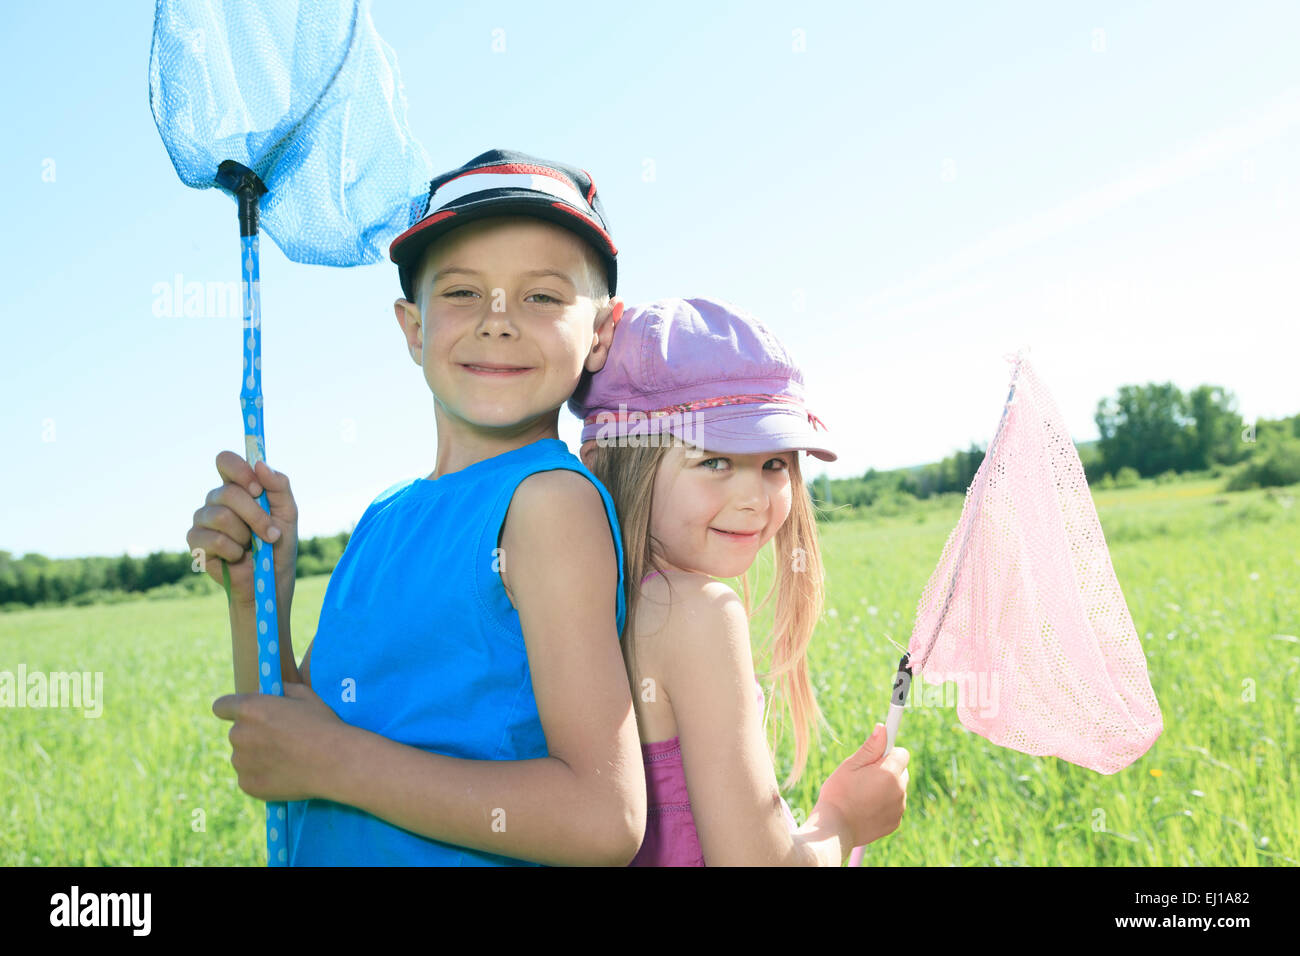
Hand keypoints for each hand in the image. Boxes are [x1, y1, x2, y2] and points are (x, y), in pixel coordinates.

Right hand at [187, 452, 297, 610]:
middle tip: (270, 533)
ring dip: (245, 535)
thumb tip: (260, 464)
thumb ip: (279, 487)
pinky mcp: (195, 542)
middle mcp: (216, 500)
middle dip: (255, 515)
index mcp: (238, 487)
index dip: (239, 471)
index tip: (257, 489)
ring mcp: (202, 520)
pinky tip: (238, 557)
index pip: (225, 461)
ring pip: (220, 515)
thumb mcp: (288, 514)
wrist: (269, 583)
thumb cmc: (278, 546)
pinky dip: (233, 550)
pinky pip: (212, 539)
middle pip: (227, 492)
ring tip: (252, 546)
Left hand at [212, 681, 343, 802]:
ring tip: (286, 759)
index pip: (221, 706)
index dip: (231, 710)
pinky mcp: (247, 785)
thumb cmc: (322, 725)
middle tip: (279, 740)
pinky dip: (262, 776)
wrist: (335, 762)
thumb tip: (277, 690)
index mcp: (249, 708)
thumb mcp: (306, 695)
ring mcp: (241, 762)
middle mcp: (238, 734)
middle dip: (252, 734)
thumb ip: (283, 690)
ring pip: (242, 757)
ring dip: (256, 756)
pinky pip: (249, 778)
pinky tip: (285, 774)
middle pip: (237, 733)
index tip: (243, 714)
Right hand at [814, 723, 909, 850]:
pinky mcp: (895, 823)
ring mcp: (898, 809)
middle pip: (901, 771)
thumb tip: (883, 728)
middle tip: (864, 776)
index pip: (902, 753)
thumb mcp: (851, 765)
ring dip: (886, 787)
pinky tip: (865, 807)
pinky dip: (884, 804)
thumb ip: (870, 747)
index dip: (888, 751)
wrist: (834, 829)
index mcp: (890, 774)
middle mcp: (899, 791)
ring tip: (862, 793)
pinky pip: (894, 806)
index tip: (876, 755)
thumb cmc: (838, 793)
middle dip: (887, 769)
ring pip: (897, 789)